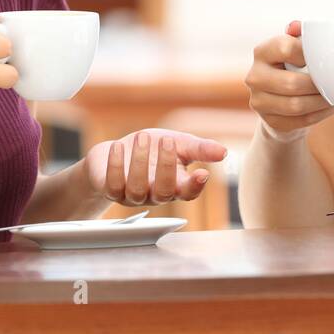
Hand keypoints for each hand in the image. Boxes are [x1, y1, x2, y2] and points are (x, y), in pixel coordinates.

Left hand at [85, 129, 228, 205]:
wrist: (117, 151)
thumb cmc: (151, 150)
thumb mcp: (178, 144)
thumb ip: (200, 149)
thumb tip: (223, 151)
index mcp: (174, 185)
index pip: (188, 193)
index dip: (195, 187)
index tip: (202, 173)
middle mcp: (154, 194)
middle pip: (164, 192)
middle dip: (167, 166)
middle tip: (168, 140)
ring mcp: (132, 195)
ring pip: (138, 188)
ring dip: (140, 162)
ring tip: (143, 137)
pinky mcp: (111, 190)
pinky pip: (113, 184)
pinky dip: (116, 166)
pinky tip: (117, 147)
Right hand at [244, 21, 333, 139]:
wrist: (282, 99)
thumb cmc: (295, 66)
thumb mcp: (296, 47)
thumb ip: (300, 35)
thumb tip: (298, 26)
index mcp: (262, 52)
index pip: (285, 48)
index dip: (308, 52)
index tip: (326, 56)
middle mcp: (254, 76)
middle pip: (290, 83)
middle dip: (318, 84)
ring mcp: (258, 101)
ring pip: (295, 105)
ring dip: (320, 102)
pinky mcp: (269, 121)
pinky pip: (298, 121)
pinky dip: (318, 115)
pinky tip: (329, 107)